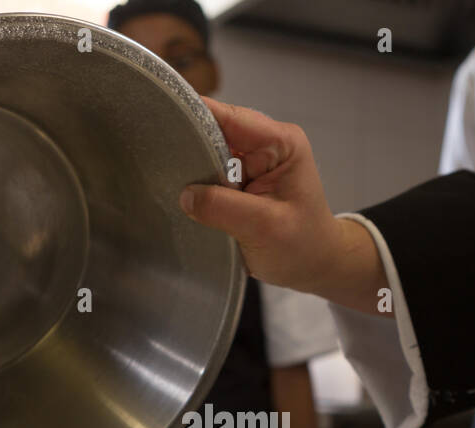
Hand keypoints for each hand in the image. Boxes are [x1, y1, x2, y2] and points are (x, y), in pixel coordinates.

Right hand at [181, 97, 386, 314]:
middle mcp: (266, 143)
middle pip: (216, 129)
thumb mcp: (264, 227)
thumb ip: (222, 207)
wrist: (315, 266)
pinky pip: (212, 172)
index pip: (230, 117)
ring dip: (193, 168)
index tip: (161, 119)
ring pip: (210, 151)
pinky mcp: (242, 179)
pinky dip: (199, 184)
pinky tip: (183, 193)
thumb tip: (184, 195)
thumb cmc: (302, 246)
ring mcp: (253, 161)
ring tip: (168, 180)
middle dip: (190, 144)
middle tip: (160, 162)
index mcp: (280, 143)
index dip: (195, 115)